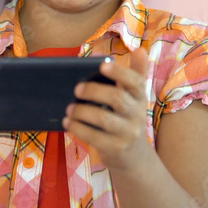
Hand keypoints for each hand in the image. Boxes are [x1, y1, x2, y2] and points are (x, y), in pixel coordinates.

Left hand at [63, 48, 150, 170]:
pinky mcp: (115, 149)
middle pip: (117, 98)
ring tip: (69, 108)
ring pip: (103, 118)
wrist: (134, 157)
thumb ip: (132, 74)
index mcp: (140, 97)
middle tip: (76, 88)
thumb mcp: (133, 99)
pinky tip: (67, 122)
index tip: (103, 64)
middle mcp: (137, 114)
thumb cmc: (126, 119)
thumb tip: (131, 50)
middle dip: (94, 91)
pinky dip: (77, 128)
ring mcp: (127, 133)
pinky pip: (93, 137)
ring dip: (81, 112)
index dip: (120, 72)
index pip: (136, 82)